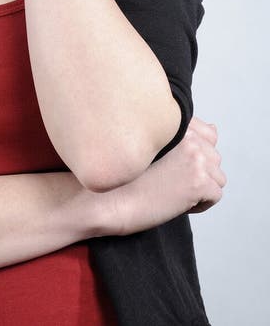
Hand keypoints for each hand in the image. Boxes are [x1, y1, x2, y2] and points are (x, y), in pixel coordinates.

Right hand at [107, 115, 226, 236]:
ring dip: (200, 188)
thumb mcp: (156, 146)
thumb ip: (186, 135)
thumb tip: (215, 130)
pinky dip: (200, 204)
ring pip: (218, 178)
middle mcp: (189, 137)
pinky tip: (176, 202)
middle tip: (170, 180)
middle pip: (214, 158)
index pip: (210, 134)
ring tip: (172, 191)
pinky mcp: (199, 181)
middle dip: (199, 173)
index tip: (175, 164)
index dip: (197, 154)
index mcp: (177, 124)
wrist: (111, 199)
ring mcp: (195, 158)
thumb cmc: (127, 175)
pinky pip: (215, 196)